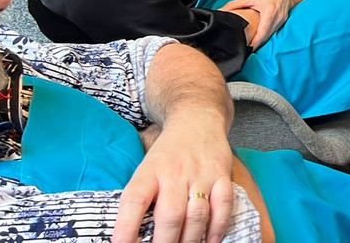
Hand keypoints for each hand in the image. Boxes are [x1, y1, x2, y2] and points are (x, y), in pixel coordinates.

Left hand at [113, 113, 233, 242]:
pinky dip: (218, 228)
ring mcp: (202, 174)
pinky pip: (223, 206)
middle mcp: (175, 173)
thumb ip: (142, 197)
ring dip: (190, 241)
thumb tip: (132, 234)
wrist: (197, 119)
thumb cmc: (167, 152)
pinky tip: (212, 240)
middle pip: (170, 216)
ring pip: (197, 215)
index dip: (125, 230)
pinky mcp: (222, 175)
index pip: (133, 202)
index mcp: (150, 171)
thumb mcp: (146, 168)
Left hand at [218, 0, 297, 48]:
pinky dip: (267, 34)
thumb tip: (220, 11)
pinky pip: (275, 30)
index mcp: (269, 12)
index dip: (254, 44)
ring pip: (271, 35)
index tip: (246, 50)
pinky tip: (259, 36)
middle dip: (256, 44)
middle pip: (266, 37)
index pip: (262, 34)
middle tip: (245, 50)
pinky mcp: (284, 19)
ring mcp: (282, 19)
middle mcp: (278, 17)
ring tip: (251, 45)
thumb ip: (234, 5)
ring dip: (262, 40)